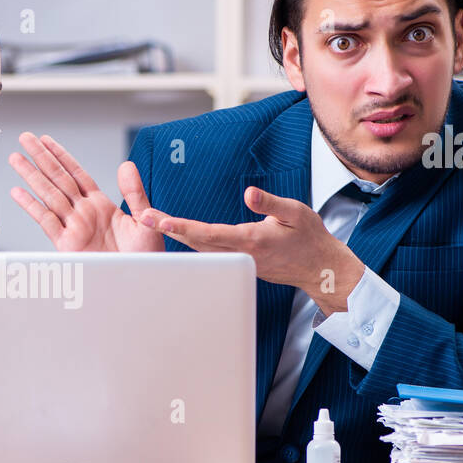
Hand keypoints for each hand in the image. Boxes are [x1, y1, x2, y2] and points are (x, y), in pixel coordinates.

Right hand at [9, 132, 163, 251]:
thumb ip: (134, 193)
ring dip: (31, 176)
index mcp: (102, 205)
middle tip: (25, 138)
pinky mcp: (67, 245)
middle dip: (40, 158)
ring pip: (48, 195)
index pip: (77, 174)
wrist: (140, 281)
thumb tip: (127, 164)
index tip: (46, 140)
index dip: (61, 156)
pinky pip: (46, 221)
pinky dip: (31, 206)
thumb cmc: (145, 257)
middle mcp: (84, 213)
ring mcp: (74, 227)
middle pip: (57, 179)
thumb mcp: (145, 220)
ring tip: (15, 158)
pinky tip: (18, 192)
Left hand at [140, 186, 364, 314]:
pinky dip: (190, 242)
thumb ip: (269, 203)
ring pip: (200, 249)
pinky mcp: (239, 262)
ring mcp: (238, 260)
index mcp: (251, 240)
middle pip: (197, 243)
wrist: (318, 268)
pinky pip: (209, 253)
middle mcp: (240, 253)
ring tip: (154, 220)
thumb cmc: (308, 238)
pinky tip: (177, 233)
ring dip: (176, 235)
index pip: (210, 233)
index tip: (162, 220)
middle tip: (144, 215)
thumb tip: (248, 193)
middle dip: (169, 229)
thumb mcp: (295, 212)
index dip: (183, 227)